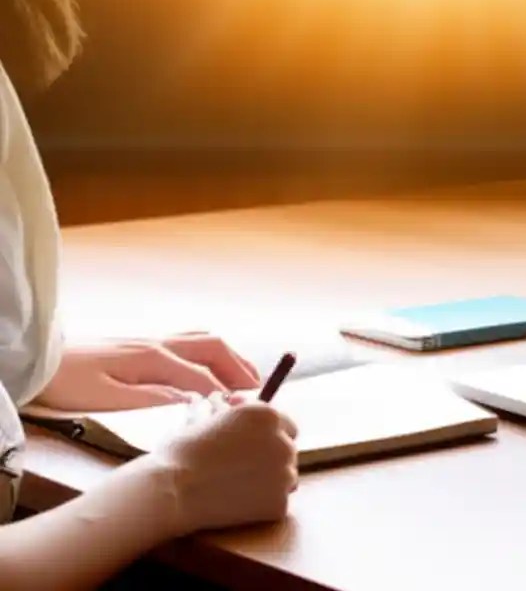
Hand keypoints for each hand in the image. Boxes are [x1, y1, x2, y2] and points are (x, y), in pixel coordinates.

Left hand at [37, 333, 261, 410]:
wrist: (42, 361)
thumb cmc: (71, 383)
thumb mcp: (108, 398)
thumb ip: (151, 397)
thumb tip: (190, 399)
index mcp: (153, 358)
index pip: (202, 374)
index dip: (227, 393)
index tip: (244, 411)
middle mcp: (159, 343)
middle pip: (213, 348)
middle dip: (239, 367)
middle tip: (258, 390)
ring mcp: (153, 339)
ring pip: (204, 340)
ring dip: (230, 357)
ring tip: (246, 378)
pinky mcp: (145, 343)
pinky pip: (191, 340)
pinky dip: (213, 351)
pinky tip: (213, 366)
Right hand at [149, 400, 298, 535]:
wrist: (172, 489)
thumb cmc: (181, 452)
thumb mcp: (203, 418)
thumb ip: (224, 410)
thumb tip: (224, 401)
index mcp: (267, 415)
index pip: (285, 424)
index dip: (269, 434)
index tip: (254, 442)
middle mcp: (283, 441)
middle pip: (287, 450)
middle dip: (270, 457)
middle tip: (245, 467)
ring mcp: (285, 474)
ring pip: (286, 477)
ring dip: (270, 480)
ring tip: (240, 487)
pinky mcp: (280, 503)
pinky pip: (278, 503)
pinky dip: (264, 505)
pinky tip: (240, 505)